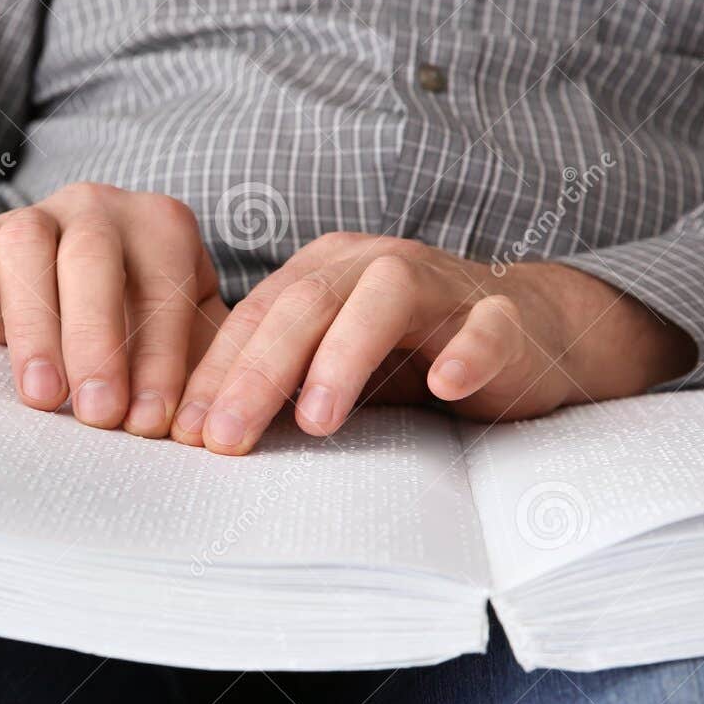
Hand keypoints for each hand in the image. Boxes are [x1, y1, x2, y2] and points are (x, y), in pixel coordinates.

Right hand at [0, 182, 225, 435]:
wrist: (80, 296)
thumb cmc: (143, 329)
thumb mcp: (185, 342)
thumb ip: (201, 372)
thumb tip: (210, 430)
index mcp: (161, 229)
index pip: (163, 289)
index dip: (159, 359)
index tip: (150, 422)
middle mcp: (100, 209)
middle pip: (93, 259)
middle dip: (97, 342)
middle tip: (97, 414)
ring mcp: (36, 215)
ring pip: (26, 246)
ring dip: (35, 325)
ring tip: (42, 395)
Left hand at [171, 233, 696, 454]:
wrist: (525, 335)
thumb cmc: (406, 358)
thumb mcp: (329, 370)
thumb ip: (274, 386)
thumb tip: (188, 437)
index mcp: (322, 273)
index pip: (254, 318)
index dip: (212, 374)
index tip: (178, 435)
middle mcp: (374, 266)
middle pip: (305, 305)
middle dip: (258, 374)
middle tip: (223, 437)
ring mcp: (442, 287)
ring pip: (386, 298)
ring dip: (346, 357)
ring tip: (317, 420)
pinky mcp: (505, 316)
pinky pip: (487, 325)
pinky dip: (467, 351)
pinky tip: (445, 386)